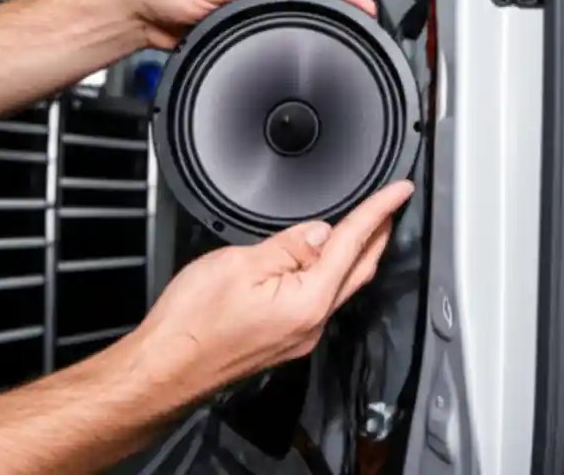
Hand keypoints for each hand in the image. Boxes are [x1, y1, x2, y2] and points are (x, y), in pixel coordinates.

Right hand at [111, 180, 414, 413]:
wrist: (164, 370)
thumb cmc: (191, 325)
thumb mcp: (239, 264)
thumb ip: (288, 245)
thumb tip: (320, 231)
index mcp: (308, 301)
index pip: (353, 244)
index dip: (378, 212)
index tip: (398, 192)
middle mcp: (312, 324)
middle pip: (359, 269)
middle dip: (378, 234)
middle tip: (391, 205)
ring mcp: (300, 336)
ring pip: (341, 286)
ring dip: (356, 254)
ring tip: (364, 226)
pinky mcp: (285, 341)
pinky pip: (320, 299)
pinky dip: (330, 273)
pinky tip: (322, 261)